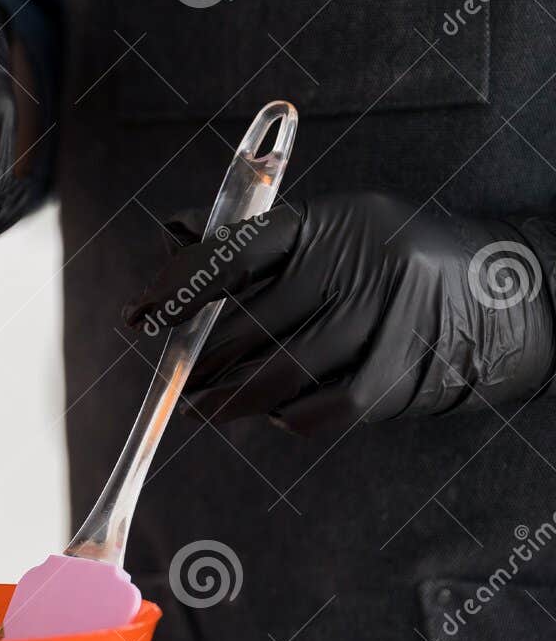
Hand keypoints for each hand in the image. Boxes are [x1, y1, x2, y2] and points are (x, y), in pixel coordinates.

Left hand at [122, 192, 555, 433]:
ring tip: (201, 407)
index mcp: (327, 223)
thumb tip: (172, 238)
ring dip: (227, 399)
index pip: (234, 251)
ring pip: (277, 372)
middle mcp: (355, 264)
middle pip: (247, 323)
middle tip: (176, 376)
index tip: (137, 315)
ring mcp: (382, 317)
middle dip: (199, 359)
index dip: (178, 286)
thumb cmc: (390, 260)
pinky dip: (288, 417)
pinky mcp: (402, 369)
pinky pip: (324, 407)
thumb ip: (253, 239)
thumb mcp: (330, 228)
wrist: (504, 292)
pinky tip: (272, 414)